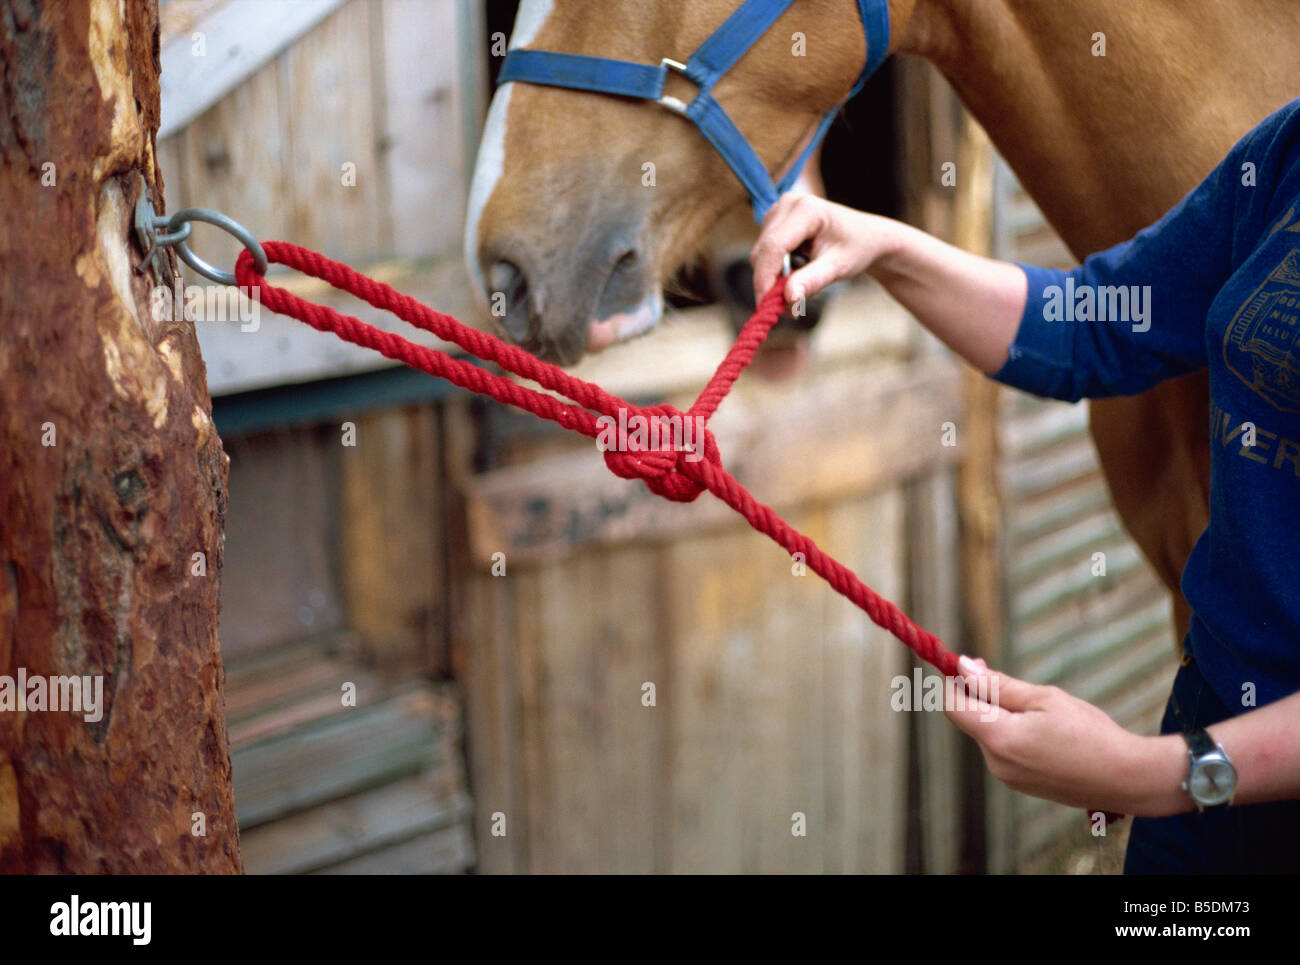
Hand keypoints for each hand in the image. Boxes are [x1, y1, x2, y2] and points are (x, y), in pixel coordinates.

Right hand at [749, 195, 901, 306]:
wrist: (866, 236)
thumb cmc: (857, 248)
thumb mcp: (839, 267)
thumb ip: (813, 281)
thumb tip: (788, 299)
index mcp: (806, 209)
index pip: (773, 247)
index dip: (765, 279)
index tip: (765, 308)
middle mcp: (787, 204)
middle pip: (763, 252)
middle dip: (770, 283)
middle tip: (789, 308)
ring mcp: (778, 211)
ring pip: (761, 254)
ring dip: (773, 278)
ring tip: (802, 284)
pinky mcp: (774, 221)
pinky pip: (764, 253)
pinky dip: (775, 270)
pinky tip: (797, 271)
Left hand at [944, 657, 1184, 815]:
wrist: (1127, 779)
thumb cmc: (1090, 733)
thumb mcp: (1044, 698)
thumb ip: (998, 684)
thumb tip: (962, 666)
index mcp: (999, 739)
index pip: (952, 706)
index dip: (954, 682)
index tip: (970, 665)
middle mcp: (996, 763)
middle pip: (969, 719)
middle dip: (980, 695)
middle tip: (1009, 681)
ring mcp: (1007, 778)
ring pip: (987, 734)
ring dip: (998, 714)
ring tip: (1038, 710)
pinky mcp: (1020, 784)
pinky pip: (1003, 750)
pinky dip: (1011, 733)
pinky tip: (1044, 730)